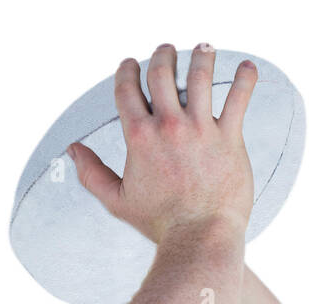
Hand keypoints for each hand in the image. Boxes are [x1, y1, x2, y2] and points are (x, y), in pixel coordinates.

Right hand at [68, 43, 257, 245]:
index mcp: (139, 136)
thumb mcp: (117, 200)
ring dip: (201, 56)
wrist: (199, 238)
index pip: (127, 88)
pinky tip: (247, 67)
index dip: (127, 70)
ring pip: (200, 76)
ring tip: (204, 48)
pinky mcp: (229, 138)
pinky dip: (244, 79)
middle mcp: (169, 126)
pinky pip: (239, 98)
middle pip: (161, 73)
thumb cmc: (160, 224)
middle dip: (162, 55)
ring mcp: (200, 130)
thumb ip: (92, 173)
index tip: (131, 64)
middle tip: (167, 50)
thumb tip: (73, 150)